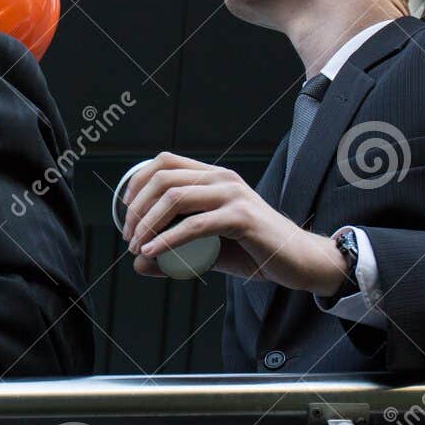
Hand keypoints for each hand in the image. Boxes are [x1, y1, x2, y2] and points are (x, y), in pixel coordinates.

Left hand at [121, 153, 348, 294]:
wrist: (297, 261)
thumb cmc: (252, 251)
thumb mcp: (207, 249)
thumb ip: (174, 252)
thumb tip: (137, 263)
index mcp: (214, 176)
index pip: (165, 162)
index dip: (138, 182)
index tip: (126, 212)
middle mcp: (222, 178)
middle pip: (163, 178)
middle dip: (137, 207)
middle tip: (129, 237)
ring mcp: (233, 195)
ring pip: (175, 197)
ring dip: (147, 223)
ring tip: (136, 247)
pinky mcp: (242, 217)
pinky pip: (195, 225)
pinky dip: (168, 239)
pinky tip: (153, 252)